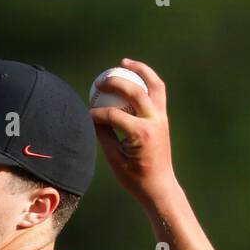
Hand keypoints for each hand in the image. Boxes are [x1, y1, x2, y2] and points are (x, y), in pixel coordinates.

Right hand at [88, 58, 177, 208]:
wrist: (159, 187)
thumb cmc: (135, 178)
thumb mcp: (114, 160)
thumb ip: (104, 136)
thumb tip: (91, 117)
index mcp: (141, 134)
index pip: (114, 114)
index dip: (97, 112)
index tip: (86, 114)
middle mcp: (154, 122)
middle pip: (135, 91)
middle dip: (115, 82)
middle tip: (99, 81)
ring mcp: (161, 118)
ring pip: (154, 85)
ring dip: (140, 70)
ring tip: (123, 63)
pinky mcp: (163, 118)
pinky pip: (157, 92)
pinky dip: (147, 80)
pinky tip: (133, 75)